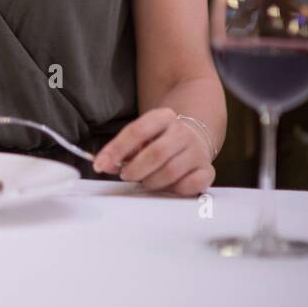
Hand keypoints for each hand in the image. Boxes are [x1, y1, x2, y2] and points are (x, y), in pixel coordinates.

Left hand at [92, 107, 214, 195]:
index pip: (136, 131)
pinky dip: (176, 189)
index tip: (100, 164)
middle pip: (156, 153)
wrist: (194, 137)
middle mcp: (182, 132)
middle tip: (126, 175)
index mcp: (163, 117)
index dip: (116, 149)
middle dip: (135, 169)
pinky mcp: (207, 170)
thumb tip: (103, 164)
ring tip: (145, 181)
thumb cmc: (160, 140)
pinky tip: (167, 187)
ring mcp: (197, 151)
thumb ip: (123, 150)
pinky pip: (192, 185)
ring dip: (152, 181)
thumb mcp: (141, 136)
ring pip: (172, 171)